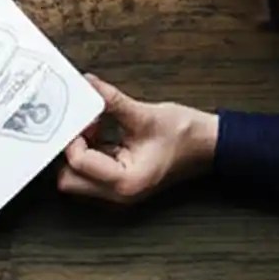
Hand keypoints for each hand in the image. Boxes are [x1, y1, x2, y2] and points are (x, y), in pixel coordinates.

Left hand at [58, 76, 218, 204]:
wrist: (210, 146)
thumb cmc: (187, 136)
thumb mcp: (146, 115)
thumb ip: (112, 101)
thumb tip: (89, 86)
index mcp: (126, 181)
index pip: (78, 163)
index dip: (75, 137)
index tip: (84, 118)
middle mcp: (118, 193)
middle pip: (68, 179)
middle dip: (70, 151)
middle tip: (83, 126)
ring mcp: (117, 191)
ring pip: (74, 177)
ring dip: (78, 152)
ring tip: (96, 128)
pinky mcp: (116, 183)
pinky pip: (87, 172)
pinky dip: (87, 152)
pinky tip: (101, 133)